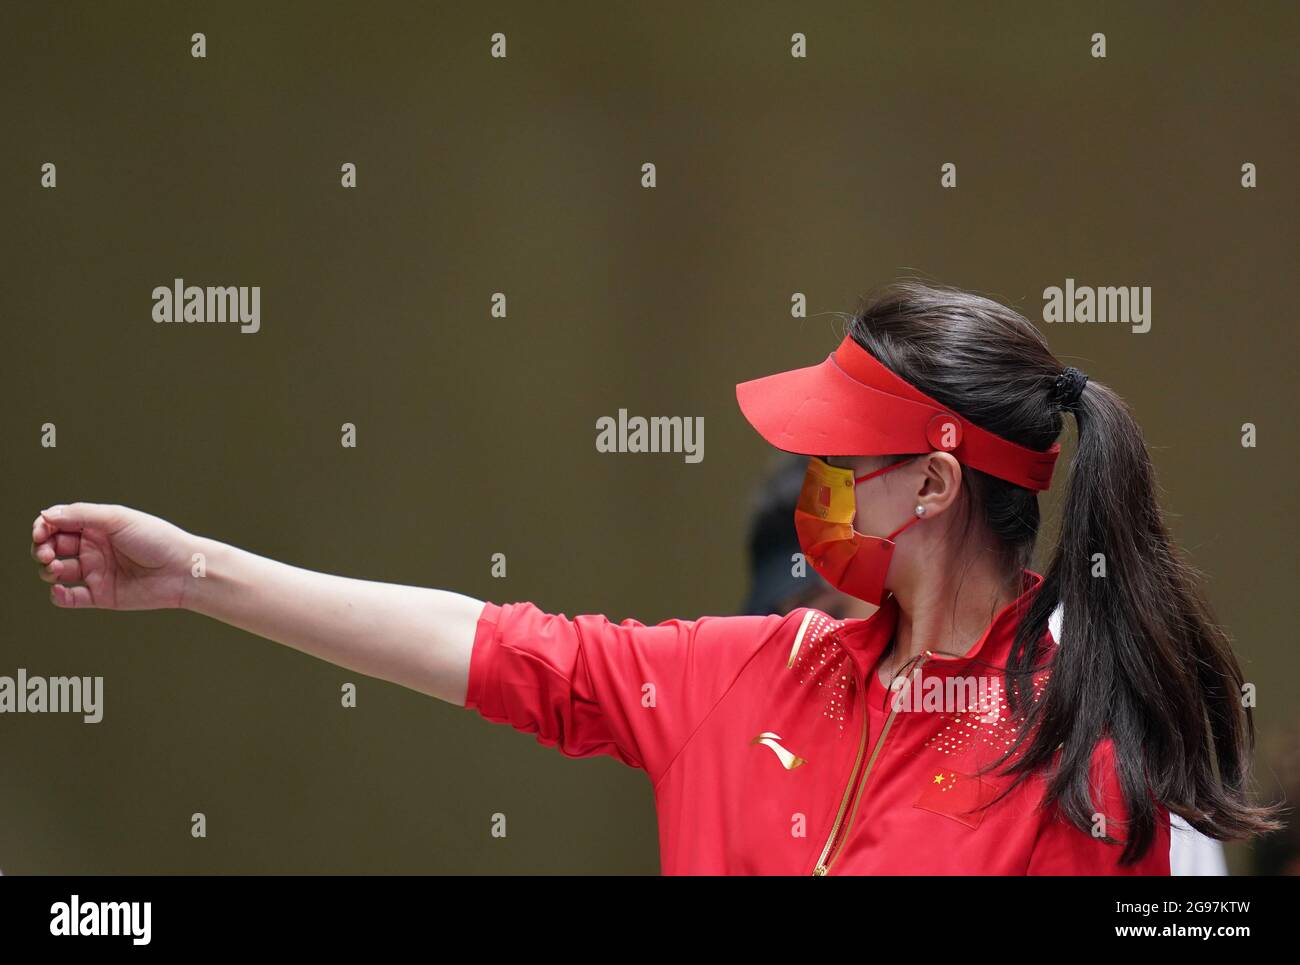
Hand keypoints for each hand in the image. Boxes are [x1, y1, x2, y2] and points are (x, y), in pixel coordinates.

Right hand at [31, 503, 196, 609]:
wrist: (183, 570)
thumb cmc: (158, 539)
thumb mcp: (118, 519)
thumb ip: (81, 515)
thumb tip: (47, 514)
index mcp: (97, 527)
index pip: (59, 525)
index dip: (43, 528)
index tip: (41, 533)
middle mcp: (94, 549)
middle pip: (53, 547)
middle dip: (42, 549)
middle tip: (48, 553)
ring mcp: (96, 572)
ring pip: (56, 572)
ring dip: (47, 570)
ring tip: (56, 568)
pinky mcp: (101, 595)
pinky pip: (70, 598)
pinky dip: (58, 596)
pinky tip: (60, 589)